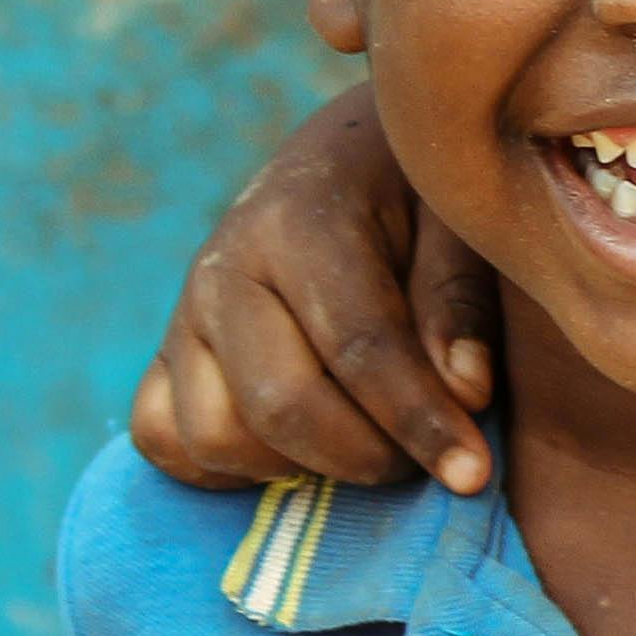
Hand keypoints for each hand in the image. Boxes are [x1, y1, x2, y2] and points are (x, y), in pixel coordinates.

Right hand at [127, 85, 502, 496]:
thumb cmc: (420, 197)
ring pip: (213, 436)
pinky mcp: (166, 356)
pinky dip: (224, 469)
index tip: (472, 476)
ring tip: (368, 448)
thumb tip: (466, 394)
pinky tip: (297, 455)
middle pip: (278, 405)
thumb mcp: (459, 222)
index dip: (419, 422)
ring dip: (298, 467)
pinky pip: (162, 437)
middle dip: (366, 456)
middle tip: (428, 458)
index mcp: (301, 223)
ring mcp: (184, 316)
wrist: (348, 158)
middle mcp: (224, 270)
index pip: (359, 346)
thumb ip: (461, 302)